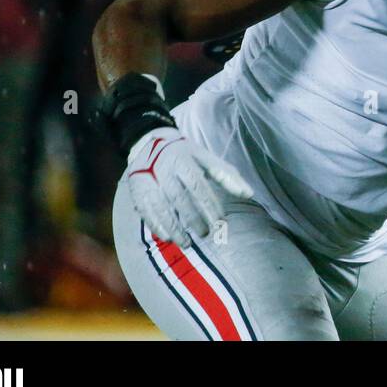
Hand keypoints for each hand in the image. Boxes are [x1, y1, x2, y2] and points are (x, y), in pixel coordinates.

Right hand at [125, 127, 253, 246]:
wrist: (150, 144)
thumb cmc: (186, 155)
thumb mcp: (207, 159)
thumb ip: (228, 176)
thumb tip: (249, 193)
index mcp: (184, 160)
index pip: (198, 185)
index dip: (209, 205)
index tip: (220, 220)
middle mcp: (164, 170)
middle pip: (180, 198)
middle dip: (193, 218)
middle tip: (206, 233)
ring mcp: (148, 181)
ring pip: (161, 208)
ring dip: (174, 228)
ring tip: (187, 243)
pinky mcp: (137, 191)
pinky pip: (146, 211)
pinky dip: (157, 226)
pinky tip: (168, 237)